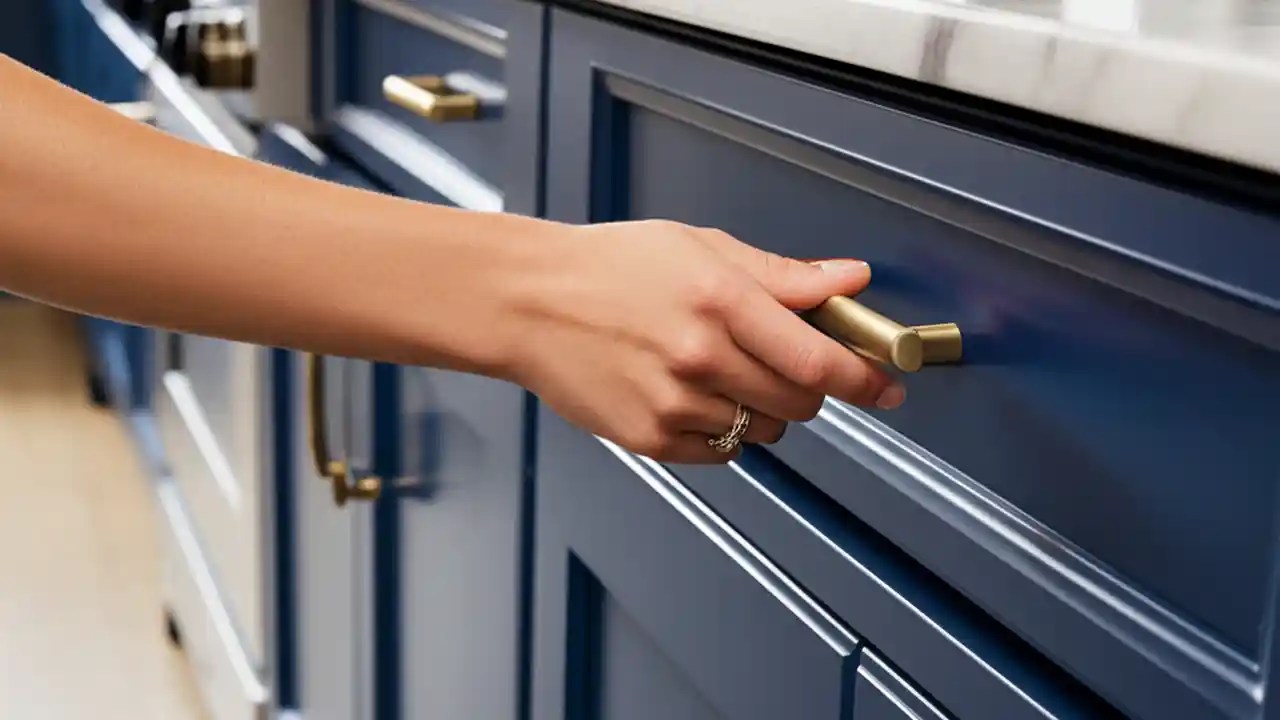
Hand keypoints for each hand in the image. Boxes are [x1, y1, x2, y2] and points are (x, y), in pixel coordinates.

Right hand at [500, 220, 903, 463]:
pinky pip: (721, 452)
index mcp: (722, 301)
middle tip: (784, 364)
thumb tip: (850, 281)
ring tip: (720, 372)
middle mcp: (702, 357)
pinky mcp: (650, 439)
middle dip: (809, 390)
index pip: (820, 360)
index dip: (866, 380)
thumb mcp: (700, 248)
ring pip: (763, 432)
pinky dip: (723, 431)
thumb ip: (783, 276)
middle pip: (801, 404)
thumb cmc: (611, 267)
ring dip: (763, 410)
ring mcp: (675, 404)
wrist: (529, 302)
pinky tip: (691, 395)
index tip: (888, 388)